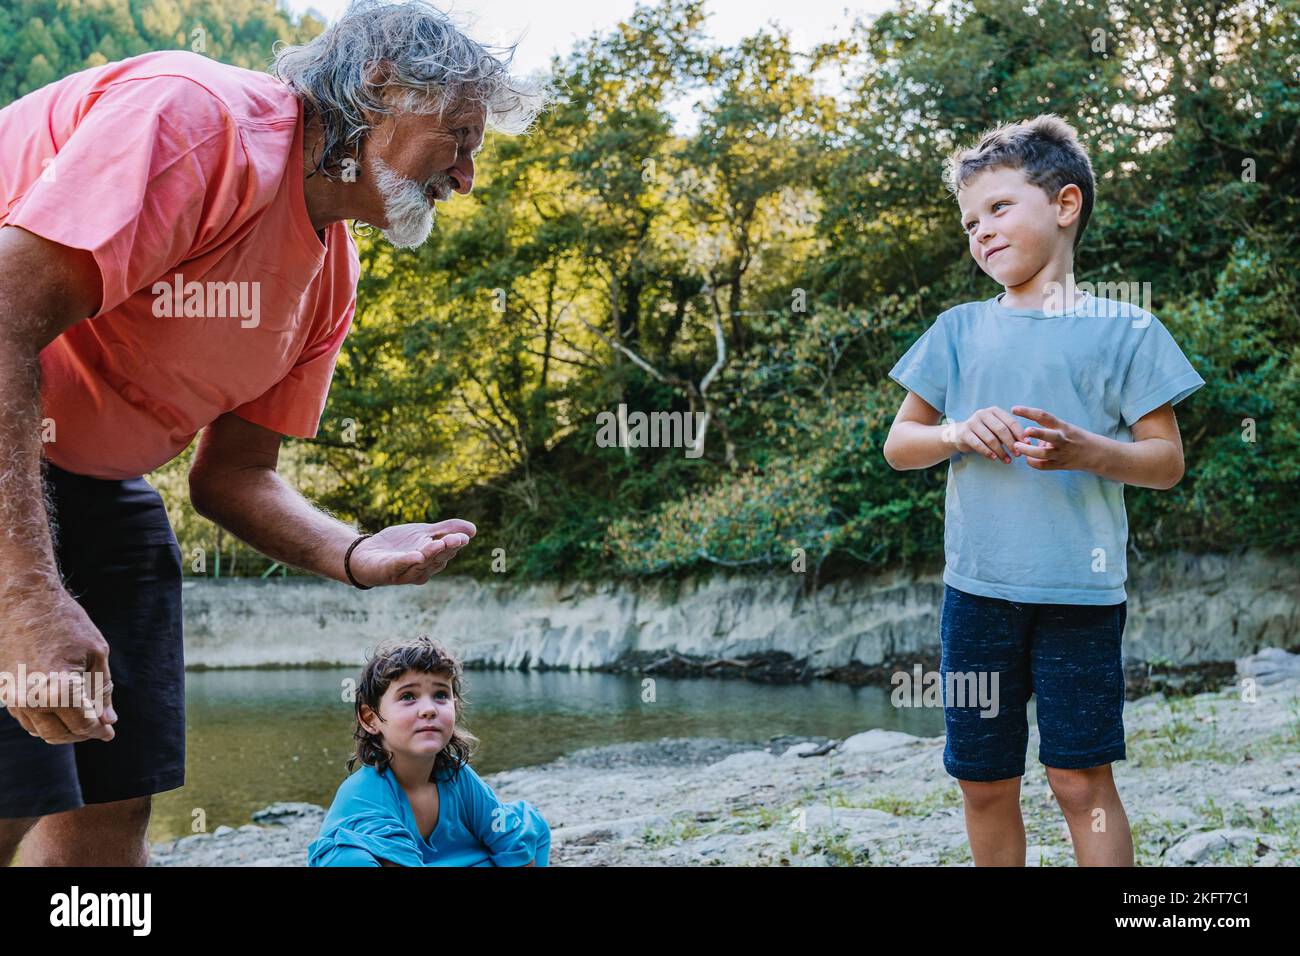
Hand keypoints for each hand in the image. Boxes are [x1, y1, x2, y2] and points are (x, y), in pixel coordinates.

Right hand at [0, 590, 115, 743]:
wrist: (25, 600)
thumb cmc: (66, 623)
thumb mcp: (96, 653)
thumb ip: (102, 690)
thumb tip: (108, 720)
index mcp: (58, 688)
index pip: (82, 724)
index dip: (98, 730)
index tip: (109, 734)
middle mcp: (31, 698)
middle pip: (60, 733)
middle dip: (82, 733)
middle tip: (100, 727)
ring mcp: (14, 697)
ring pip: (40, 730)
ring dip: (63, 731)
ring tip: (83, 720)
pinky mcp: (5, 692)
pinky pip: (26, 719)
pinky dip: (45, 721)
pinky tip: (61, 713)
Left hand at [347, 519, 475, 586]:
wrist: (366, 554)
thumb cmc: (398, 546)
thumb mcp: (423, 534)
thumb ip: (446, 530)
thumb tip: (474, 530)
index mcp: (433, 561)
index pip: (447, 551)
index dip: (455, 544)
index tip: (464, 536)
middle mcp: (422, 570)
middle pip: (437, 558)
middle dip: (446, 548)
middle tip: (456, 539)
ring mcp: (405, 572)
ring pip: (422, 564)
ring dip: (431, 554)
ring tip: (441, 543)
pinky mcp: (388, 571)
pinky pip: (400, 566)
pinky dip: (408, 561)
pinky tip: (417, 555)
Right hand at [947, 406, 1026, 463]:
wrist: (959, 434)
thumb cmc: (984, 432)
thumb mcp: (996, 430)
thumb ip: (1009, 434)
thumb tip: (1026, 444)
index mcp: (994, 411)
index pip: (1010, 421)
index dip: (1020, 433)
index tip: (1027, 444)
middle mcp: (983, 414)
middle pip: (1001, 430)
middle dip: (1011, 443)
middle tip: (1018, 455)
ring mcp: (972, 422)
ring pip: (990, 438)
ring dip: (1000, 451)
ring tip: (1007, 460)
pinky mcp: (964, 433)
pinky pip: (978, 444)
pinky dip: (987, 452)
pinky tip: (993, 458)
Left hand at [1011, 405, 1098, 471]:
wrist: (1096, 453)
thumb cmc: (1074, 437)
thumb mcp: (1063, 428)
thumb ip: (1046, 431)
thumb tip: (1027, 437)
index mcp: (1062, 426)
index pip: (1043, 416)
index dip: (1028, 412)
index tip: (1014, 409)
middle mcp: (1062, 439)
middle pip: (1049, 436)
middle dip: (1036, 433)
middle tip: (1024, 431)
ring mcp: (1061, 453)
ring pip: (1043, 454)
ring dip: (1028, 451)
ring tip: (1017, 446)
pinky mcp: (1060, 465)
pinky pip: (1043, 465)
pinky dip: (1032, 462)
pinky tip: (1028, 459)